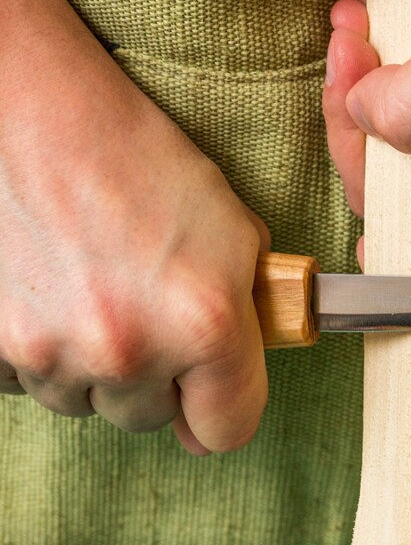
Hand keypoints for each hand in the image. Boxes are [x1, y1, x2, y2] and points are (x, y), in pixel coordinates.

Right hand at [0, 0, 268, 454]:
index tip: (209, 396)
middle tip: (139, 306)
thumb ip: (247, 315)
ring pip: (85, 402)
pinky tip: (48, 291)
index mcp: (205, 324)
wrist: (30, 111)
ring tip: (89, 286)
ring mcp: (53, 354)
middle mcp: (128, 352)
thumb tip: (238, 377)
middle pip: (150, 418)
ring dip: (91, 364)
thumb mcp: (230, 231)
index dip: (220, 410)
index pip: (227, 433)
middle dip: (151, 377)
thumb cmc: (135, 155)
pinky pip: (29, 381)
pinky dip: (39, 349)